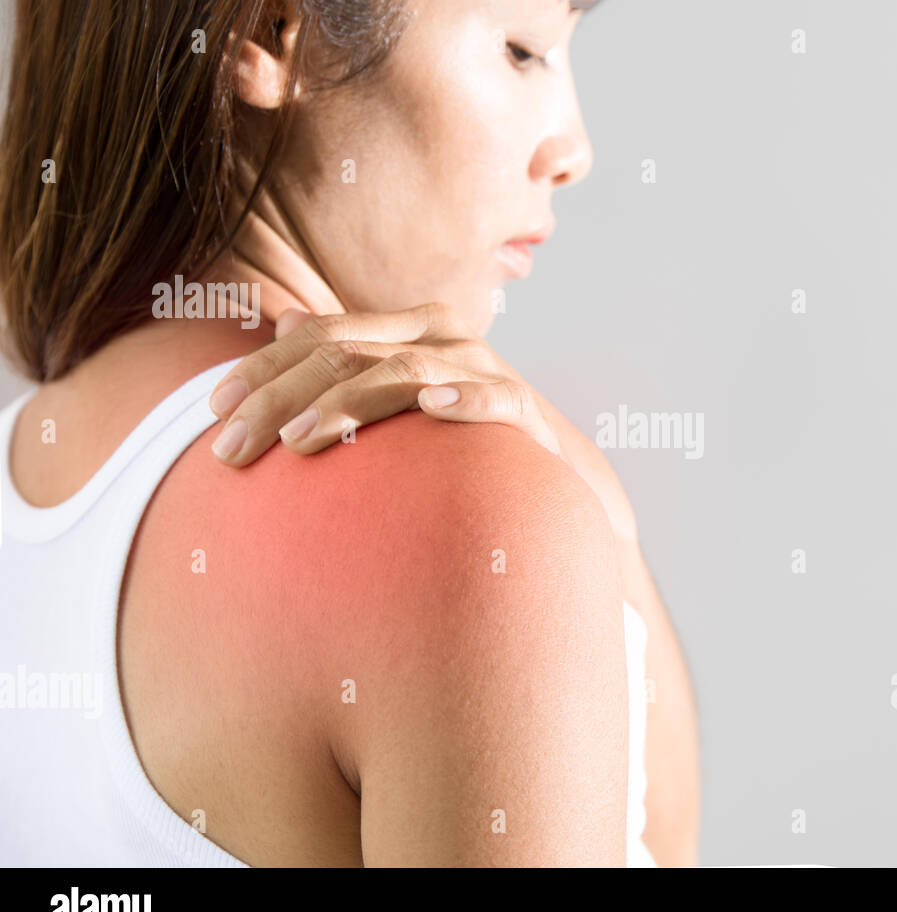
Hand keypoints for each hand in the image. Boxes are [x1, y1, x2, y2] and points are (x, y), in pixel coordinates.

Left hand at [207, 302, 638, 545]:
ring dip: (345, 405)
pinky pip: (489, 399)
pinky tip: (431, 412)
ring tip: (298, 441)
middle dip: (280, 398)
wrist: (547, 470)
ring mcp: (482, 369)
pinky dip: (461, 402)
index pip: (320, 334)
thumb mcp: (398, 392)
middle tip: (232, 447)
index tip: (214, 412)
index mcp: (407, 327)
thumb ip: (347, 360)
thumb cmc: (458, 435)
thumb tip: (286, 322)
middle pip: (345, 353)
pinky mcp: (520, 409)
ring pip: (400, 373)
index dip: (263, 369)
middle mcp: (442, 337)